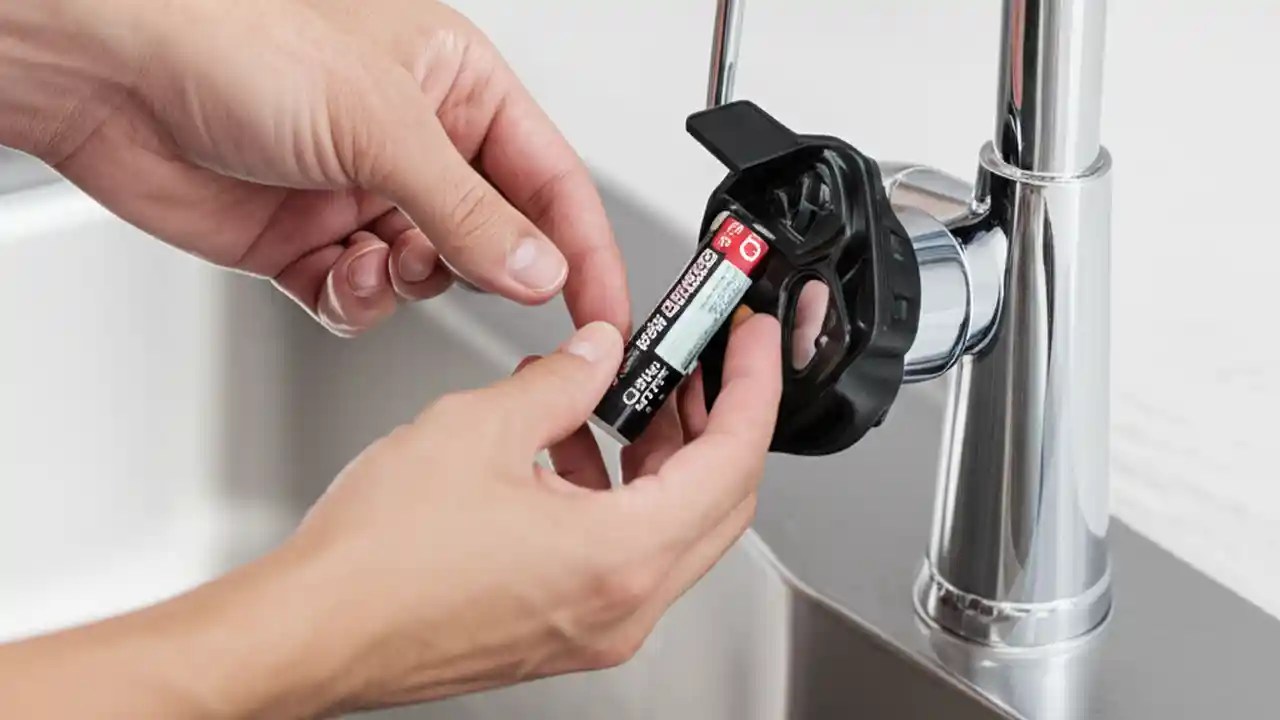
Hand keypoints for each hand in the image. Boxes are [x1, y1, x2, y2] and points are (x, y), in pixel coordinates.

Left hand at [0, 0, 628, 334]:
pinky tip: (335, 272)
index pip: (552, 181)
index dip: (586, 251)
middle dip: (480, 270)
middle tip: (460, 271)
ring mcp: (362, 195)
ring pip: (430, 278)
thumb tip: (540, 270)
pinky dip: (357, 300)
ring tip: (373, 257)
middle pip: (494, 239)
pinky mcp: (310, 242)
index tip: (609, 313)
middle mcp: (415, 143)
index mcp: (456, 86)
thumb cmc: (232, 37)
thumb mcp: (381, 122)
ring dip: (407, 282)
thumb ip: (471, 210)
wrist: (106, 73)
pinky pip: (364, 297)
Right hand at [0, 315, 781, 717]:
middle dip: (715, 419)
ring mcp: (595, 625)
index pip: (733, 459)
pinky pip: (622, 554)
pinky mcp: (561, 630)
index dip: (753, 386)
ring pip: (671, 528)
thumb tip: (597, 352)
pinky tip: (572, 447)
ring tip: (631, 393)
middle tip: (701, 361)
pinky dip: (617, 494)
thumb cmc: (376, 559)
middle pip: (717, 500)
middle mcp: (622, 604)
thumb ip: (560, 380)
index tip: (754, 343)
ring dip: (662, 456)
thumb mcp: (479, 428)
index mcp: (620, 555)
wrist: (311, 631)